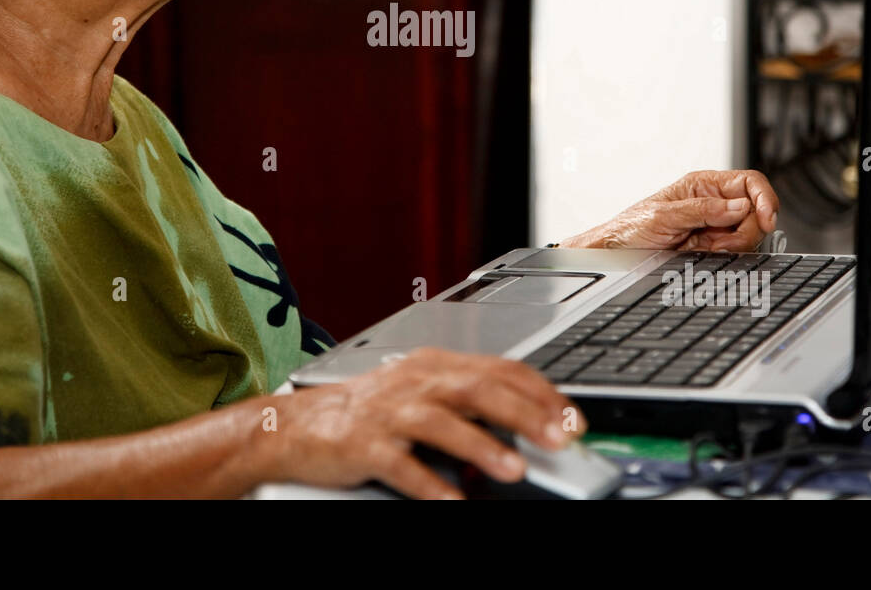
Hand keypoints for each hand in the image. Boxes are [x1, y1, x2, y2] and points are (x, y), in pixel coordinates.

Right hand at [254, 347, 585, 498]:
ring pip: (443, 423)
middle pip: (479, 389)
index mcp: (437, 365)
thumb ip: (469, 403)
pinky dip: (430, 486)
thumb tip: (531, 424)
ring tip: (514, 469)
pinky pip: (402, 466)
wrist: (297, 425)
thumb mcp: (422, 394)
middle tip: (560, 438)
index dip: (541, 392)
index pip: (500, 369)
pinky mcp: (364, 445)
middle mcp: (416, 382)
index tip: (573, 417)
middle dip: (525, 414)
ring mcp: (390, 413)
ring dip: (482, 446)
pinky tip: (454, 504)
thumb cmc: (368, 412)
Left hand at [558, 169, 778, 252]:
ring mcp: (715, 226)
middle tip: (720, 241)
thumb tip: (738, 207)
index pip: (749, 182)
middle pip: (755, 212)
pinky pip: (737, 252)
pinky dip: (729, 256)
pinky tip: (708, 254)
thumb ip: (702, 210)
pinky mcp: (714, 247)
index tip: (766, 218)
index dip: (764, 198)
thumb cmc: (630, 228)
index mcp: (703, 185)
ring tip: (707, 247)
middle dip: (746, 229)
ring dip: (735, 244)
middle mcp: (713, 203)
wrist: (616, 255)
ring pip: (750, 234)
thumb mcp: (663, 215)